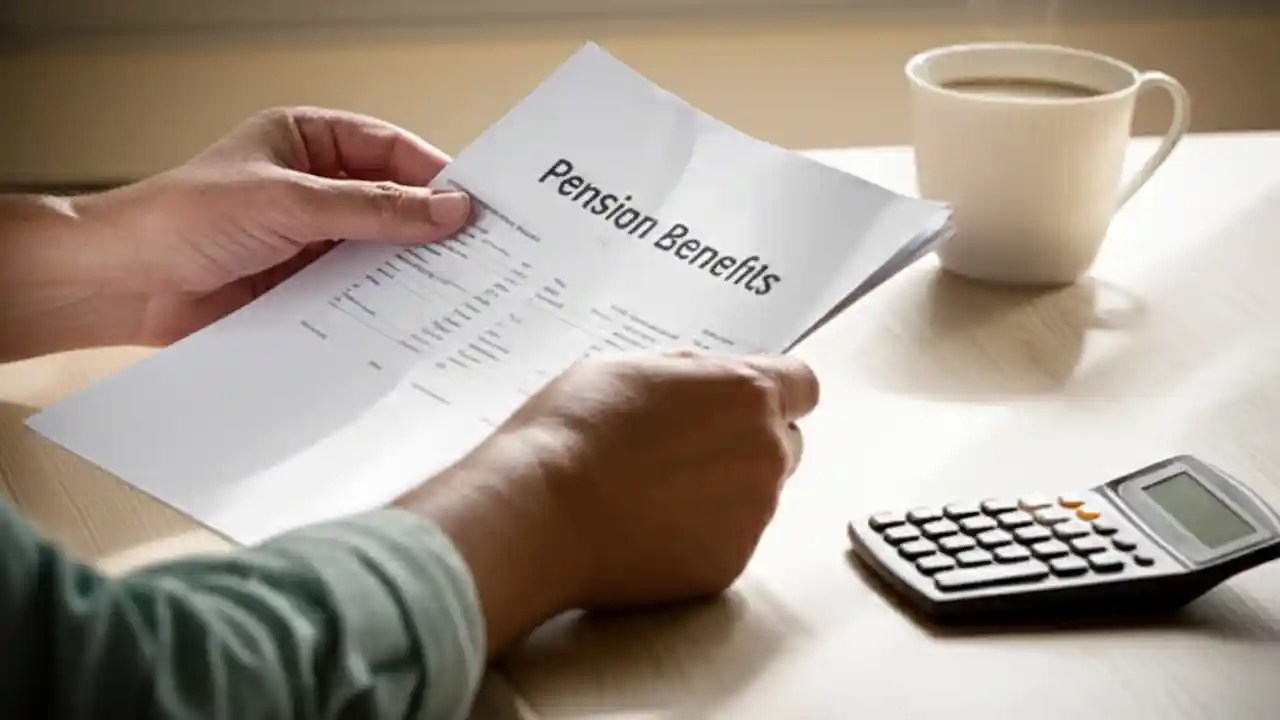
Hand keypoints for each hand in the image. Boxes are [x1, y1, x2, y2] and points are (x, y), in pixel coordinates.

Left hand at [0, 107, 469, 357]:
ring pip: (379, 250)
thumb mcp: (289, 201)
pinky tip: (413, 316)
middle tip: (480, 250)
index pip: (390, 149)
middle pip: (392, 201)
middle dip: (430, 225)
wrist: (124, 285)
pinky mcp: (304, 287)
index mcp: (308, 142)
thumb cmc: (184, 218)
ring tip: (457, 287)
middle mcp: (315, 188)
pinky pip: (357, 292)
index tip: (478, 203)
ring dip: (410, 268)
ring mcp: (311, 239)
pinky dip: (383, 303)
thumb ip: (373, 207)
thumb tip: (449, 209)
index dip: (435, 173)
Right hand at [397, 350, 819, 652]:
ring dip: (721, 491)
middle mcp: (766, 452)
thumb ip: (688, 373)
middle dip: (746, 443)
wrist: (539, 513)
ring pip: (756, 495)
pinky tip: (647, 528)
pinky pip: (728, 541)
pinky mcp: (729, 564)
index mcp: (746, 393)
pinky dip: (699, 536)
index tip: (745, 404)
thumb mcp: (629, 367)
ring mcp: (753, 514)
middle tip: (683, 451)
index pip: (802, 386)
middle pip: (784, 443)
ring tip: (651, 492)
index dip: (774, 393)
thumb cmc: (573, 432)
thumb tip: (708, 380)